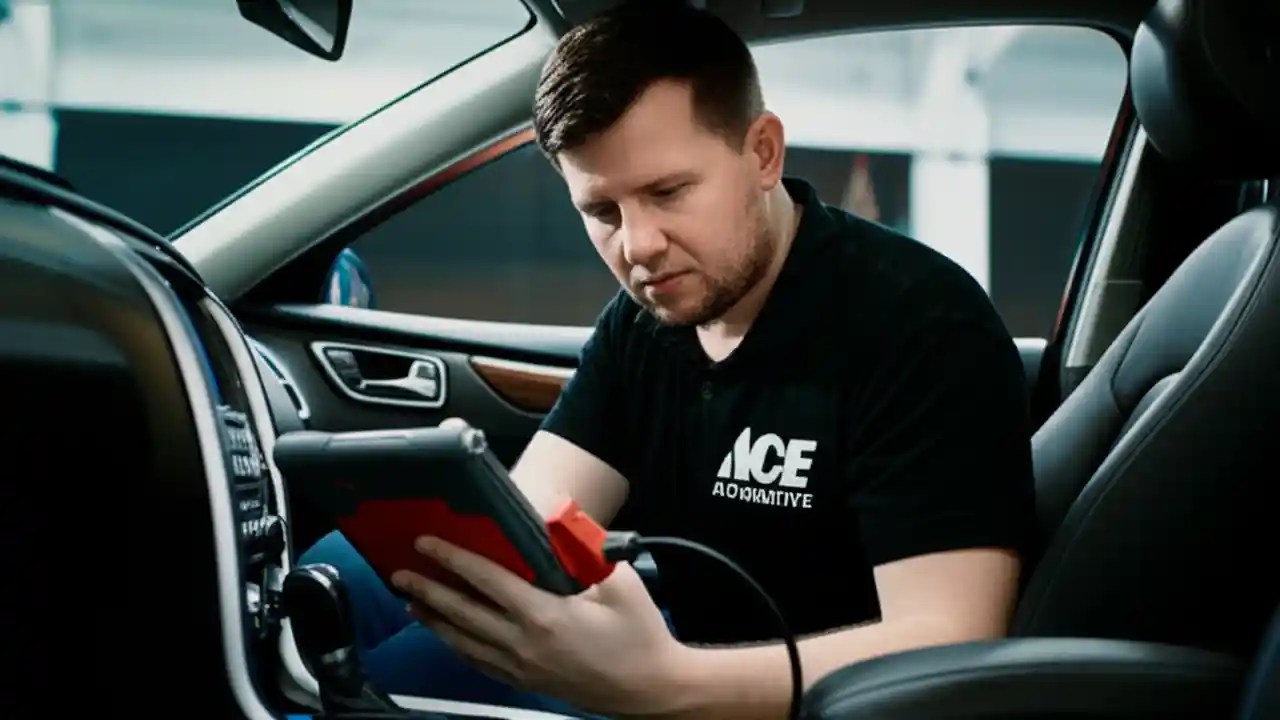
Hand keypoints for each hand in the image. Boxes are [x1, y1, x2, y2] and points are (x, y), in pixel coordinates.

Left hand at [391, 536, 686, 715]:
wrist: (650, 689)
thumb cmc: (639, 635)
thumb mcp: (619, 583)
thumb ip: (583, 549)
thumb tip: (556, 515)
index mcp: (545, 615)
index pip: (486, 580)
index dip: (454, 559)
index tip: (429, 543)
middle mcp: (524, 644)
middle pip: (463, 612)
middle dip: (428, 589)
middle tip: (401, 573)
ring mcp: (522, 667)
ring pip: (463, 641)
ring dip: (434, 620)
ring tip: (410, 602)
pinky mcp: (525, 681)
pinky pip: (479, 662)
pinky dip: (455, 645)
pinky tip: (445, 634)